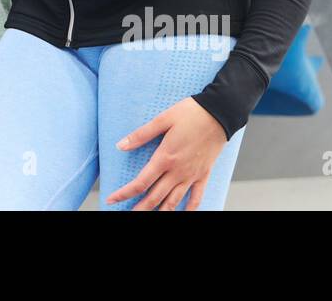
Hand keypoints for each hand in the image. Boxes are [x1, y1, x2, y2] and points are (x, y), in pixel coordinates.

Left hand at [105, 97, 226, 210]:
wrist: (220, 114)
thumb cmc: (191, 113)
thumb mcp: (163, 119)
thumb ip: (141, 134)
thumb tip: (121, 145)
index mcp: (165, 157)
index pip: (141, 182)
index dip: (124, 193)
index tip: (112, 199)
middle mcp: (178, 171)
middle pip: (155, 197)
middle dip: (140, 208)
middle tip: (128, 214)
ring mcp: (192, 175)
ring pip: (173, 201)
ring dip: (161, 211)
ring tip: (149, 217)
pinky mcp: (204, 174)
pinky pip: (196, 197)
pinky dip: (190, 208)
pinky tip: (183, 214)